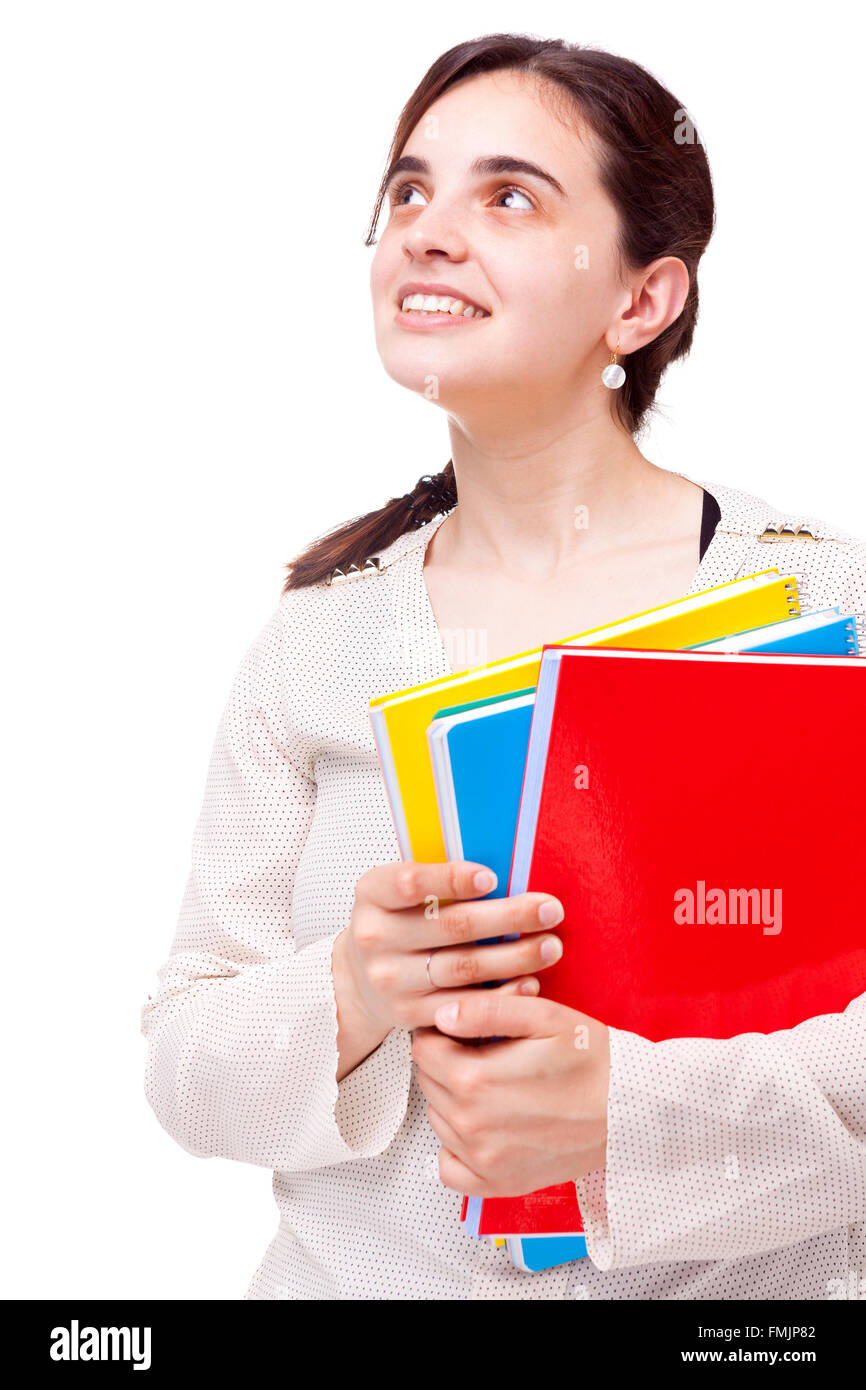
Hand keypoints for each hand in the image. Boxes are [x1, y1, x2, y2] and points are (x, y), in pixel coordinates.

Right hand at [334, 859, 566, 1033]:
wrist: (360, 977)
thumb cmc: (399, 920)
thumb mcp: (400, 892)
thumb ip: (439, 879)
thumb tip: (506, 866)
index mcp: (372, 894)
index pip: (411, 883)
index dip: (452, 879)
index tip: (494, 877)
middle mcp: (374, 937)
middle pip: (452, 926)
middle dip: (509, 917)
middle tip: (551, 909)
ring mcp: (390, 979)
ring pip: (464, 967)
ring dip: (515, 956)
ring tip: (551, 946)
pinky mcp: (408, 1013)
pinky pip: (464, 1005)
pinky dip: (501, 995)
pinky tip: (530, 983)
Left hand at [412, 992, 609, 1196]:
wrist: (629, 1110)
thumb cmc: (592, 1060)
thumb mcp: (544, 1016)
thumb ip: (487, 1009)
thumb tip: (442, 1013)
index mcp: (476, 1079)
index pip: (423, 1048)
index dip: (440, 1031)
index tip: (464, 1029)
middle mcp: (472, 1124)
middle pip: (427, 1082)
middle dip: (447, 1062)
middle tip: (485, 1053)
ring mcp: (483, 1159)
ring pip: (437, 1119)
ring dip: (453, 1100)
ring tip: (494, 1086)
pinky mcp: (497, 1183)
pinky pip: (449, 1168)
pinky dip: (456, 1148)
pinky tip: (483, 1127)